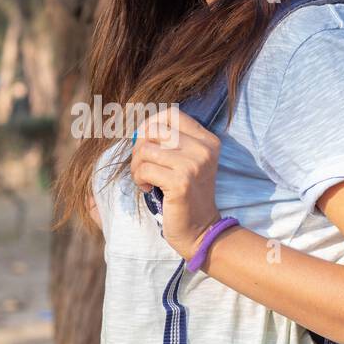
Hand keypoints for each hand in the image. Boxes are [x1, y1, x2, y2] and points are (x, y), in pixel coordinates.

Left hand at [130, 106, 221, 259]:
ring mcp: (193, 165)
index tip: (145, 143)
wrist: (201, 230)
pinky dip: (139, 179)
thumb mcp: (187, 162)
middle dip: (139, 147)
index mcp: (207, 140)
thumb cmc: (186, 195)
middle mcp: (203, 149)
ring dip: (136, 166)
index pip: (172, 114)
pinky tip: (148, 189)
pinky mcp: (181, 182)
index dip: (150, 124)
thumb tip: (139, 127)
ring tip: (144, 179)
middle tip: (142, 166)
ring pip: (145, 149)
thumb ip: (171, 142)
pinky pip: (144, 169)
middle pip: (154, 129)